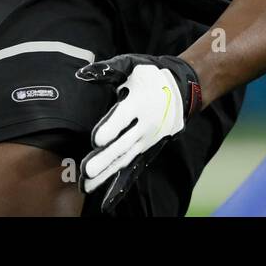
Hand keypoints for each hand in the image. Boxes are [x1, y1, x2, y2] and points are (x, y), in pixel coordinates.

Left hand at [75, 53, 201, 212]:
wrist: (183, 88)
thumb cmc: (150, 74)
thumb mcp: (130, 64)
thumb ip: (106, 71)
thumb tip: (81, 74)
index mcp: (141, 101)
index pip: (124, 117)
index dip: (111, 128)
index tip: (97, 140)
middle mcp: (146, 124)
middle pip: (123, 144)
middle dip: (105, 158)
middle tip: (87, 170)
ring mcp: (148, 140)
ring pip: (126, 160)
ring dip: (107, 174)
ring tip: (87, 186)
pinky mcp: (148, 151)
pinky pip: (133, 170)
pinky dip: (120, 185)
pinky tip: (105, 200)